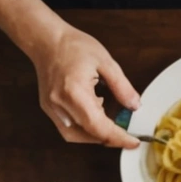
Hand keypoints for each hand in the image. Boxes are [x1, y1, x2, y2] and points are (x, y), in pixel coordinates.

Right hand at [28, 25, 138, 147]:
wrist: (46, 40)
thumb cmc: (73, 46)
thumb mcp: (106, 62)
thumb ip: (122, 87)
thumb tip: (134, 106)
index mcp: (74, 91)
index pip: (98, 126)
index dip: (118, 137)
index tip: (133, 142)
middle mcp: (59, 103)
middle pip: (87, 134)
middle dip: (109, 138)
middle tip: (126, 135)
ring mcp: (51, 107)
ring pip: (74, 136)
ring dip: (95, 136)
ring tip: (112, 126)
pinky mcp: (48, 107)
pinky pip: (67, 128)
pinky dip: (83, 130)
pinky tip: (95, 117)